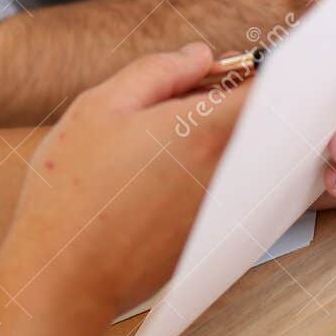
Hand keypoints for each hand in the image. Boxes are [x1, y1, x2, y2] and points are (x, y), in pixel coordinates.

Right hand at [0, 42, 249, 333]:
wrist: (63, 278)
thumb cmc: (71, 191)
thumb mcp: (101, 106)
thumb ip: (158, 71)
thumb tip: (200, 57)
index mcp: (208, 130)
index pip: (272, 87)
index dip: (261, 68)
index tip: (236, 63)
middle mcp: (231, 171)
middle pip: (260, 120)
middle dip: (230, 100)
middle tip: (182, 99)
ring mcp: (227, 208)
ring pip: (241, 155)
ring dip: (213, 139)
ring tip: (155, 145)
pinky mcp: (214, 237)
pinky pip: (226, 188)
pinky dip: (203, 175)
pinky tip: (152, 182)